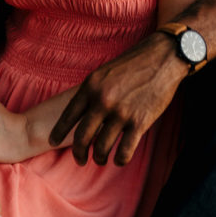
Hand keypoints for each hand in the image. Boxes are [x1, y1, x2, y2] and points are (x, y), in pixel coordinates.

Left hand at [49, 32, 183, 166]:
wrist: (163, 58)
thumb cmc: (133, 63)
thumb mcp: (105, 72)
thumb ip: (92, 91)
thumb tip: (80, 113)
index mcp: (91, 86)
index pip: (68, 115)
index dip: (59, 132)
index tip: (52, 142)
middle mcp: (103, 100)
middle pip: (82, 137)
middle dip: (78, 153)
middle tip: (80, 159)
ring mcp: (121, 113)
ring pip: (102, 148)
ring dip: (99, 158)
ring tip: (101, 159)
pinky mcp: (140, 122)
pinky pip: (124, 151)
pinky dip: (120, 159)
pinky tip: (119, 158)